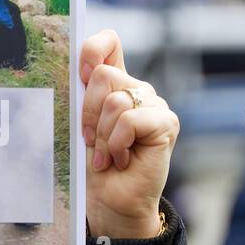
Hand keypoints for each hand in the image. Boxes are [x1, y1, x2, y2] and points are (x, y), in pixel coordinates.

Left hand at [81, 29, 177, 240]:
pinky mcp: (166, 123)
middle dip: (88, 113)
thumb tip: (78, 70)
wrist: (111, 202)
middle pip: (102, 74)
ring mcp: (154, 104)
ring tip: (107, 156)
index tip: (80, 74)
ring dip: (102, 135)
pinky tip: (121, 160)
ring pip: (115, 101)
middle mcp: (137, 89)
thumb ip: (82, 96)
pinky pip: (130, 120)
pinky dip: (117, 144)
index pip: (109, 42)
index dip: (92, 48)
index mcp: (115, 84)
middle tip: (90, 141)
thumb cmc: (94, 166)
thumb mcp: (81, 125)